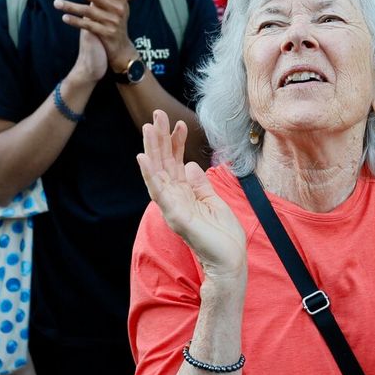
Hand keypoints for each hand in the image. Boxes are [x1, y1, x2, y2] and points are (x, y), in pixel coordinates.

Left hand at [54, 0, 138, 72]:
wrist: (121, 48)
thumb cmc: (116, 22)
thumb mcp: (118, 6)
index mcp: (122, 1)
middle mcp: (119, 10)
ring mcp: (112, 23)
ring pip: (88, 12)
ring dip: (71, 6)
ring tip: (56, 2)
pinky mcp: (105, 34)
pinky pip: (87, 25)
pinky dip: (75, 21)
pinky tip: (64, 17)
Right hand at [137, 110, 246, 280]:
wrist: (230, 260)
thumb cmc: (223, 235)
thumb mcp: (214, 201)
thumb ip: (200, 184)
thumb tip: (190, 164)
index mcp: (184, 193)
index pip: (175, 162)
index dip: (176, 142)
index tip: (179, 123)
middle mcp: (174, 198)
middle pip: (163, 162)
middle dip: (160, 138)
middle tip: (157, 114)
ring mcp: (172, 207)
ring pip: (157, 172)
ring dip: (152, 149)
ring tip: (148, 127)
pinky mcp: (175, 215)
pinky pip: (159, 192)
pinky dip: (150, 174)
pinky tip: (144, 158)